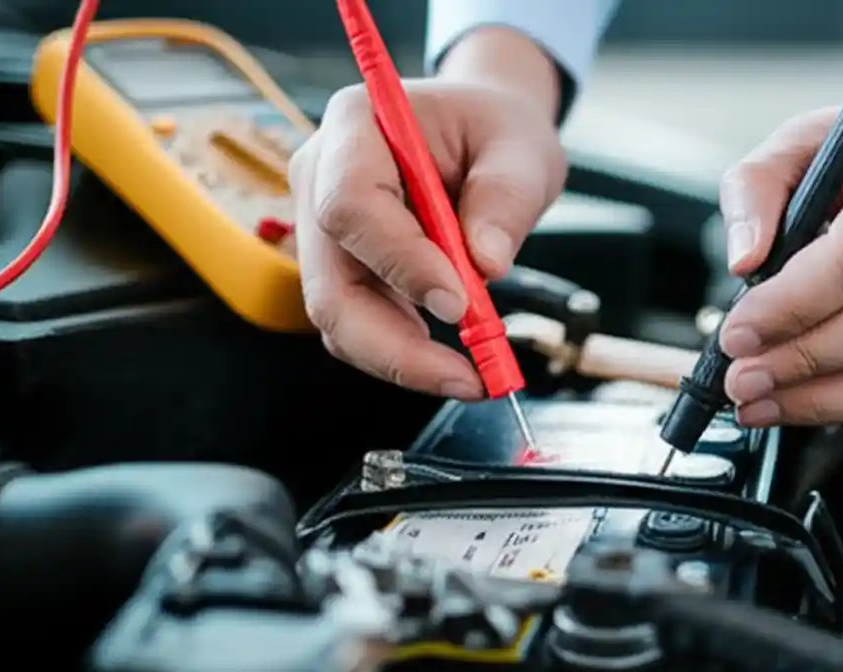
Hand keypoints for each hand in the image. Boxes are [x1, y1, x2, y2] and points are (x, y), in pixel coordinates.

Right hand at [288, 28, 566, 398]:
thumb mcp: (522, 149)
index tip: (458, 304)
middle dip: (392, 344)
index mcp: (355, 125)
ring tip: (470, 375)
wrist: (481, 135)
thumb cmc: (494, 130)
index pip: (351, 204)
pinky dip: (402, 353)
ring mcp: (322, 230)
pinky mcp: (340, 269)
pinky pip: (357, 326)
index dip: (399, 262)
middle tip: (464, 376)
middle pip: (329, 282)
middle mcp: (321, 179)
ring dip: (401, 359)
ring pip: (338, 317)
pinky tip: (450, 361)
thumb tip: (486, 263)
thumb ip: (506, 198)